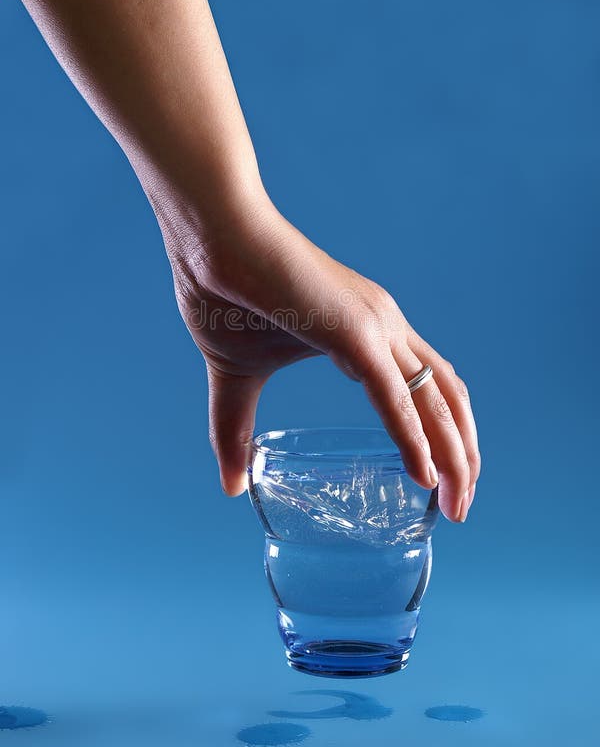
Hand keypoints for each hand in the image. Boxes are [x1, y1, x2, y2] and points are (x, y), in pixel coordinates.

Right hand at [165, 189, 480, 522]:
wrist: (212, 237)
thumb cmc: (224, 292)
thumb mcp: (236, 377)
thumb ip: (235, 429)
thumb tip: (230, 486)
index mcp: (367, 332)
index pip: (426, 389)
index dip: (442, 438)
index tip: (440, 485)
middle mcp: (385, 327)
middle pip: (448, 397)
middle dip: (463, 456)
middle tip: (461, 509)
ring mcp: (375, 326)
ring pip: (437, 398)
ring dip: (456, 456)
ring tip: (458, 504)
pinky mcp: (354, 331)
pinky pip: (396, 395)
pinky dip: (415, 440)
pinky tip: (425, 476)